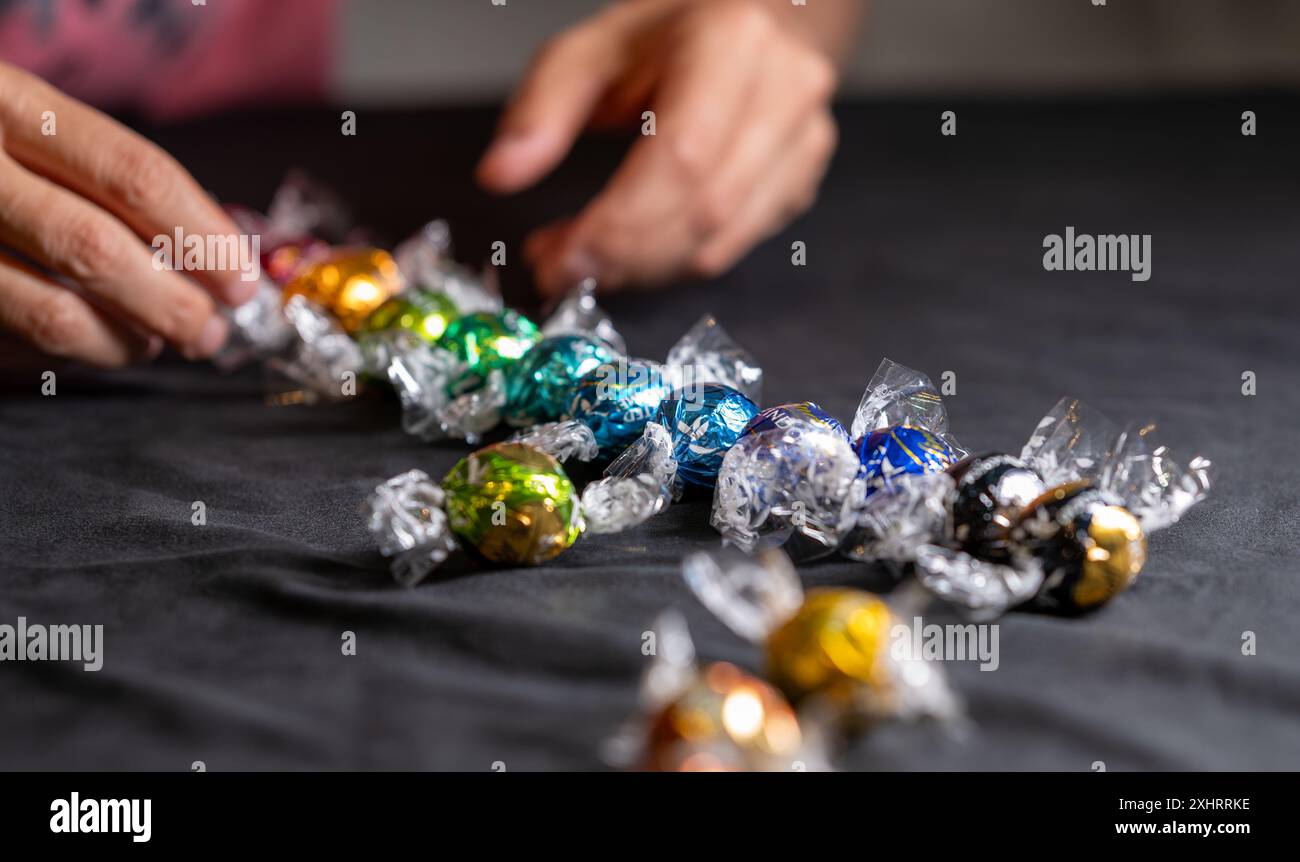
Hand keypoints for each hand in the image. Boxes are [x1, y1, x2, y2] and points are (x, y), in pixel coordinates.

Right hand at [0, 62, 252, 368]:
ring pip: (53, 315)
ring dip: (124, 343)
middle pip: (96, 250)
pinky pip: (15, 342)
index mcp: (10, 106)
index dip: (203, 237)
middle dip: (173, 305)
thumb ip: (114, 180)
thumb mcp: (36, 127)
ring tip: (152, 343)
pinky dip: (66, 355)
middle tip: (208, 330)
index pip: (134, 175)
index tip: (241, 281)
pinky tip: (88, 340)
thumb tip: (217, 255)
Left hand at [477, 0, 841, 295]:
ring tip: (589, 261)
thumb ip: (541, 110)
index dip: (618, 225)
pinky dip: (674, 264)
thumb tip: (499, 174)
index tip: (560, 259)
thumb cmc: (670, 34)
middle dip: (623, 258)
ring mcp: (804, 142)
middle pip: (701, 210)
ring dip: (644, 270)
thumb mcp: (591, 49)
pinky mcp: (802, 182)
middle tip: (562, 269)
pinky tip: (634, 253)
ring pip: (720, 243)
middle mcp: (784, 92)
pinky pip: (734, 248)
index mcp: (731, 43)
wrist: (759, 18)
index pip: (679, 159)